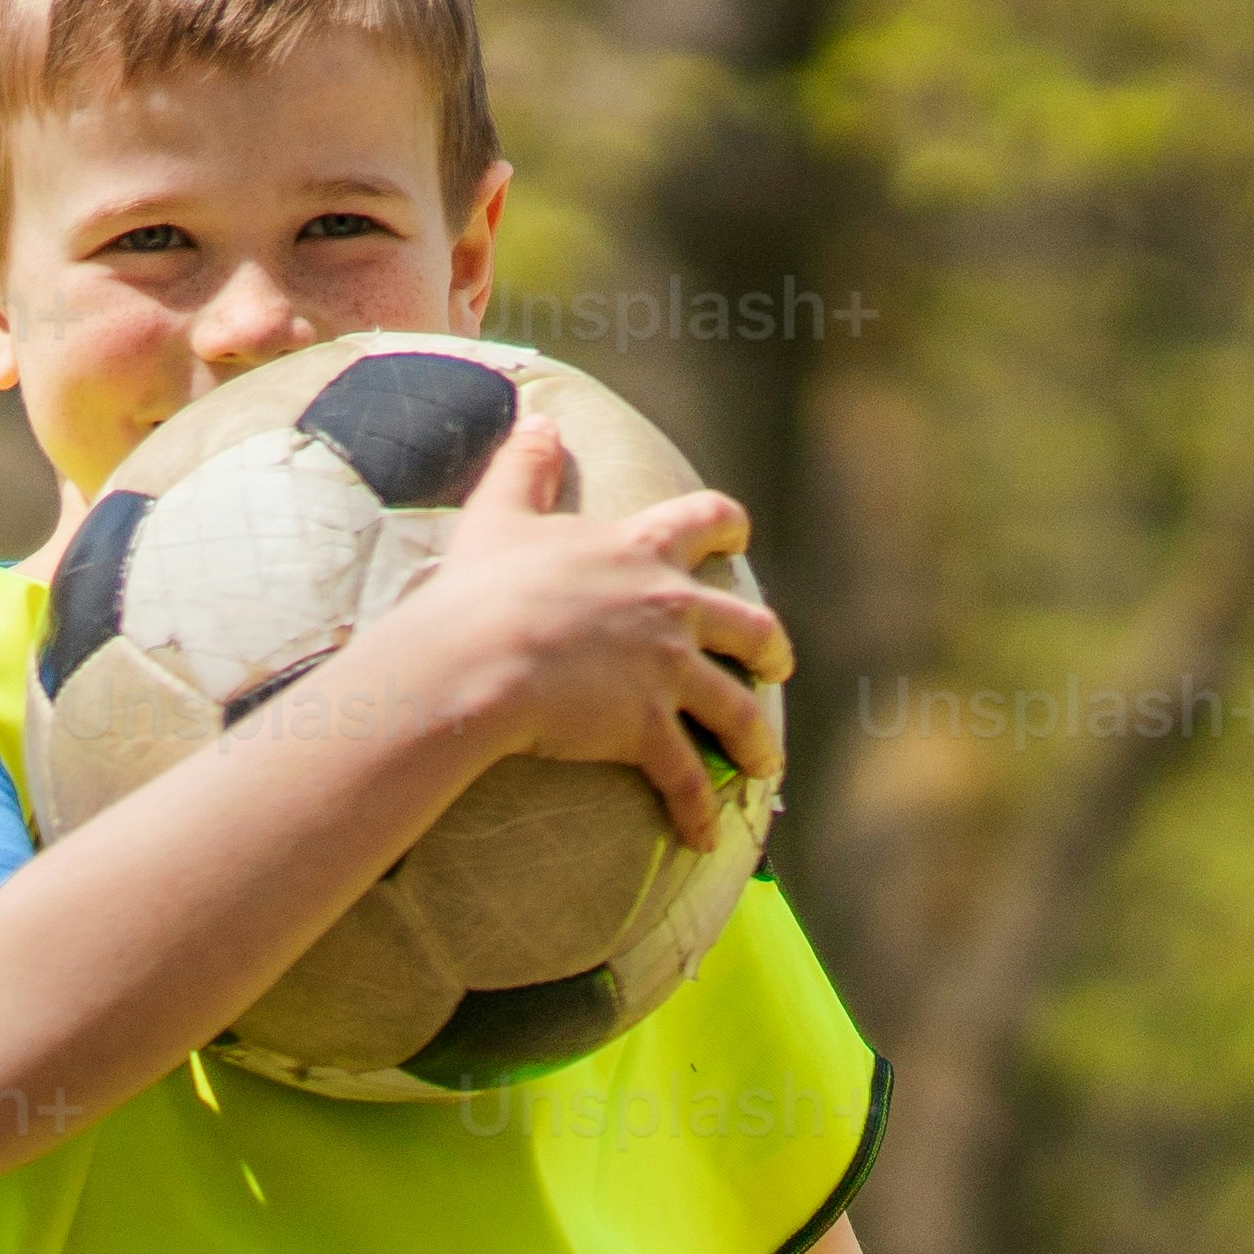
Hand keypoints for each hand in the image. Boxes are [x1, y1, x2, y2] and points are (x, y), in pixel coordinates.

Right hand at [381, 416, 780, 846]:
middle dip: (767, 645)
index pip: (704, 519)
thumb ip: (523, 464)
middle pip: (749, 624)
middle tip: (776, 662)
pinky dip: (700, 811)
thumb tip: (536, 418)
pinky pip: (688, 778)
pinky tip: (704, 835)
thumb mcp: (500, 514)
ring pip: (738, 709)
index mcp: (640, 552)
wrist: (476, 658)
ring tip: (765, 761)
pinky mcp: (649, 729)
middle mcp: (670, 609)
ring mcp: (667, 672)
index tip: (739, 531)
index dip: (726, 523)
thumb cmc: (481, 588)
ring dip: (756, 739)